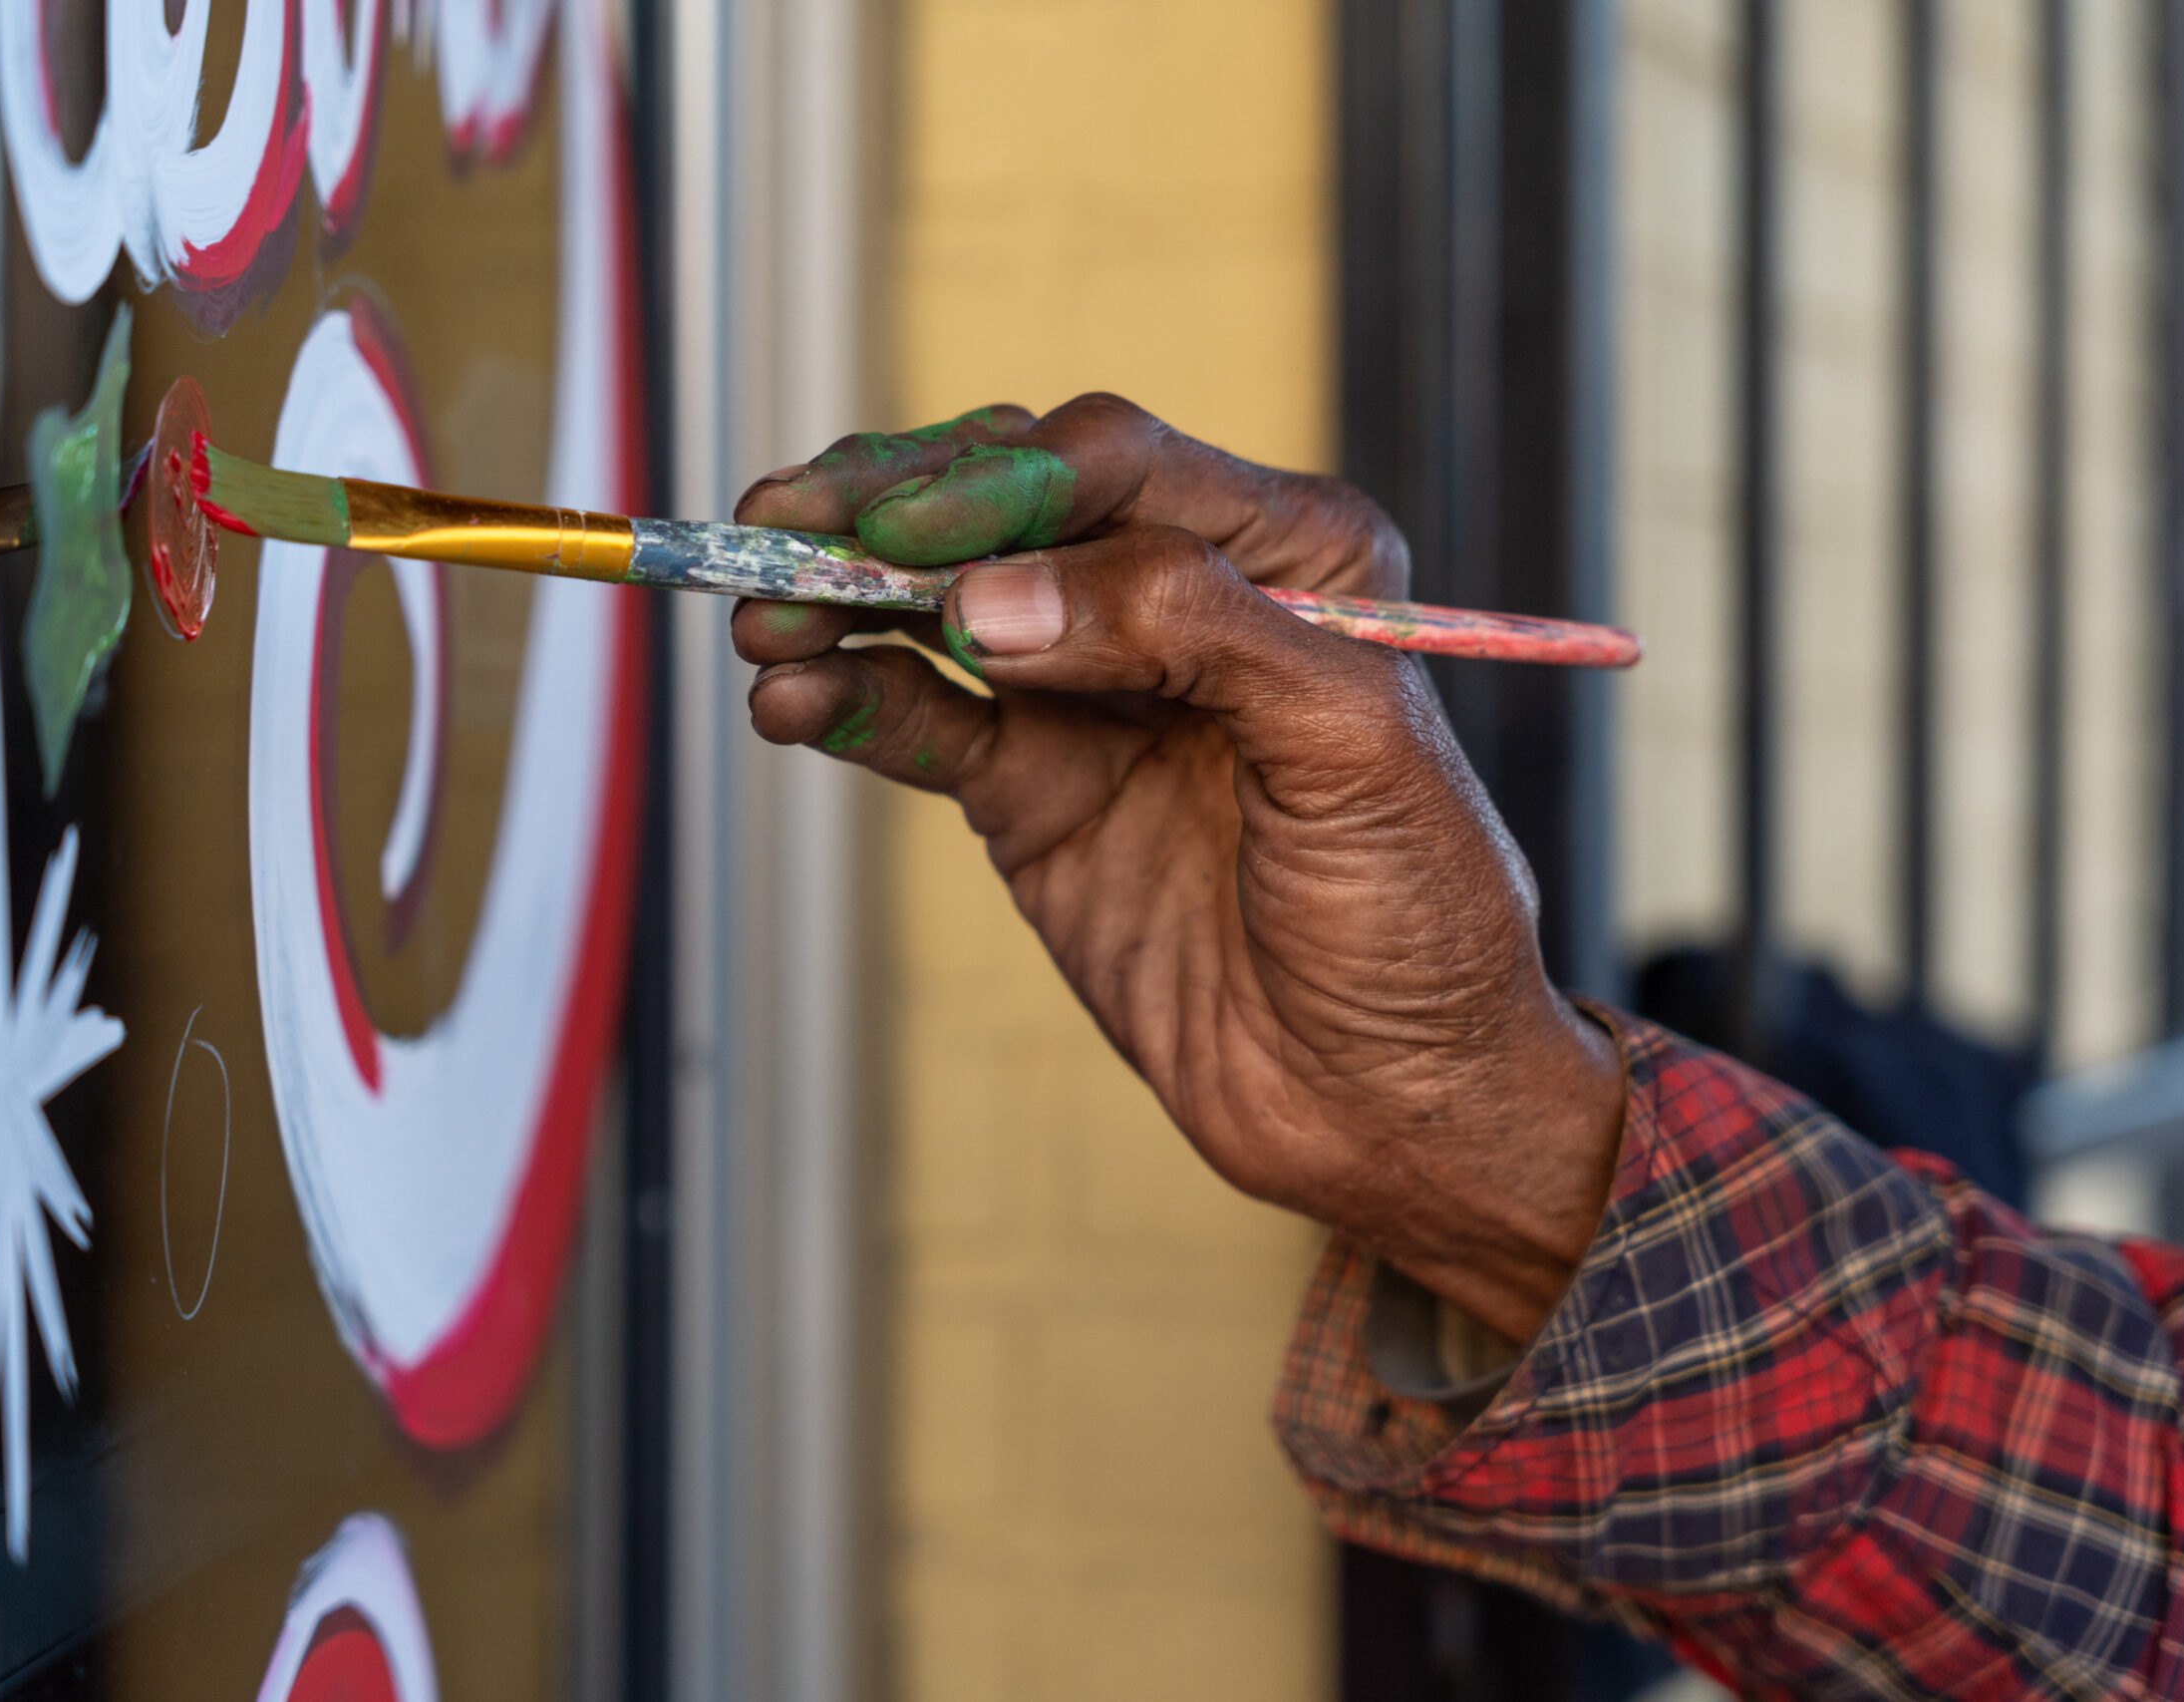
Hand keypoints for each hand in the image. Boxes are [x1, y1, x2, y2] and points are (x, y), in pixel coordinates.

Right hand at [734, 394, 1622, 1345]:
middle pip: (1005, 514)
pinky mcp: (1033, 789)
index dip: (1004, 483)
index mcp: (1288, 555)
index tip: (914, 532)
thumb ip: (1190, 631)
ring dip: (840, 601)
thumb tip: (992, 602)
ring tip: (762, 615)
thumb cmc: (1420, 922)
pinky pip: (921, 722)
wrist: (1389, 1104)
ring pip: (940, 610)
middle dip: (888, 514)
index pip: (1118, 468)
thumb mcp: (1351, 745)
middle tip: (786, 528)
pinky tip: (789, 698)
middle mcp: (1179, 602)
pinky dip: (846, 701)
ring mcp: (1094, 697)